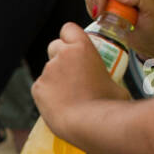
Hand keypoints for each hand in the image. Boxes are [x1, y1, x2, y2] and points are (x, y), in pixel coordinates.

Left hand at [32, 22, 125, 139]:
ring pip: (48, 69)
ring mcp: (47, 72)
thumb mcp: (117, 84)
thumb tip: (112, 86)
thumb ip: (108, 76)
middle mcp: (61, 55)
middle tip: (72, 73)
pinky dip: (48, 94)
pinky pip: (41, 87)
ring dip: (55, 78)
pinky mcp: (37, 88)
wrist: (89, 124)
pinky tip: (60, 105)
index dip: (70, 37)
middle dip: (60, 56)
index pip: (68, 28)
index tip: (74, 46)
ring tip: (69, 96)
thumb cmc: (109, 105)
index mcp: (82, 48)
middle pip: (54, 46)